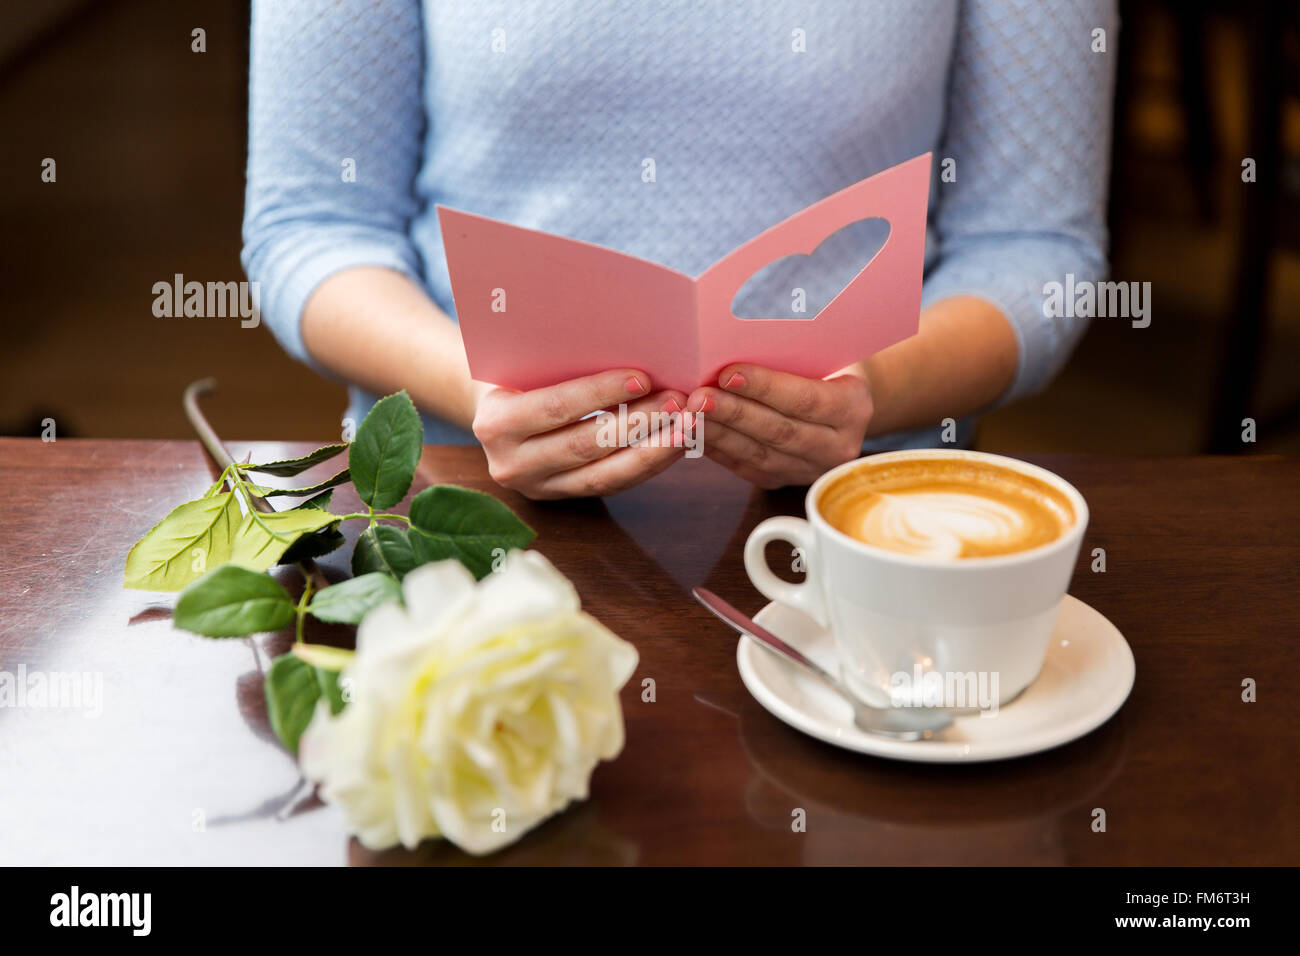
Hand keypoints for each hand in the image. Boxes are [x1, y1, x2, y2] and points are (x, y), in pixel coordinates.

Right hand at [472, 369, 687, 499]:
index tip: (643, 378)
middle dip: (637, 422)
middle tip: (678, 400)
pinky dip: (647, 465)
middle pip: (584, 445)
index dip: (601, 393)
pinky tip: (674, 444)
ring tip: (687, 426)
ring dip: (652, 450)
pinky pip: (612, 485)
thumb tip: (626, 342)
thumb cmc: (515, 377)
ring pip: (604, 475)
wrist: (494, 416)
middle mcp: (512, 464)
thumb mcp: (523, 366)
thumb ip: (558, 362)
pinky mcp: (563, 497)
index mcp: (496, 424)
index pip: (556, 408)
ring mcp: (538, 487)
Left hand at [685, 364, 871, 488]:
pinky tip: (689, 433)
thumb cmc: (823, 362)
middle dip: (733, 413)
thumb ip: (792, 349)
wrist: (837, 400)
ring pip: (757, 454)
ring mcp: (808, 469)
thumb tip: (737, 334)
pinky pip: (744, 467)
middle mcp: (837, 447)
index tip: (728, 373)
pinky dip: (714, 449)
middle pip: (779, 431)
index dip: (766, 387)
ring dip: (716, 434)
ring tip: (684, 416)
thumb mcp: (823, 351)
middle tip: (697, 398)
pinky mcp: (781, 480)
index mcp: (854, 408)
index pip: (806, 399)